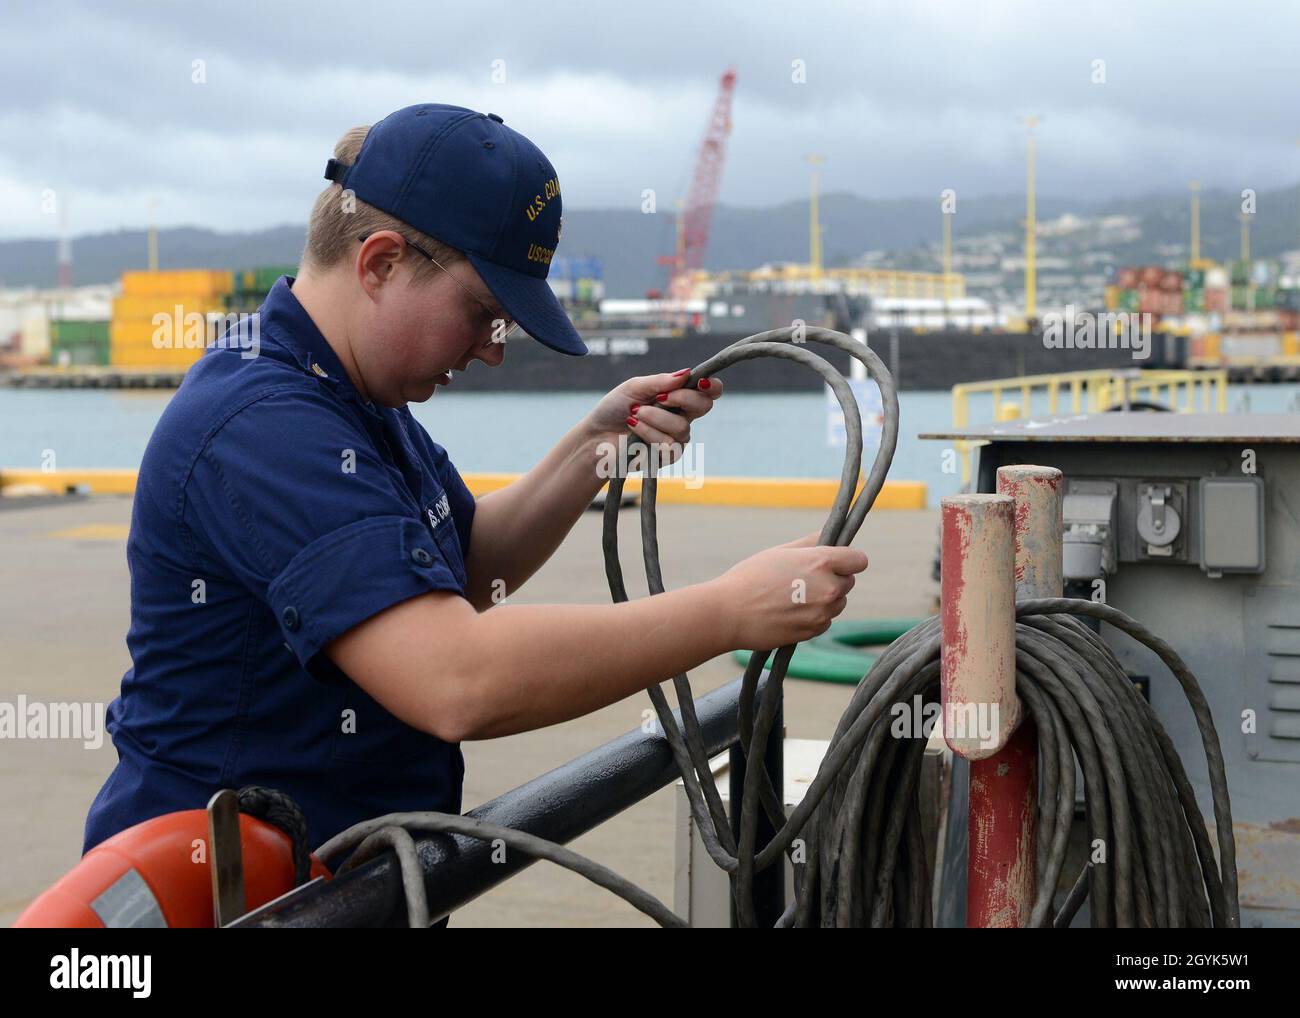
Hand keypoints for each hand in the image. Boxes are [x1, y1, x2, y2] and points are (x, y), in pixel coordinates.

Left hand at [585, 367, 722, 466]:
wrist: (596, 436)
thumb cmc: (614, 409)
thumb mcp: (635, 387)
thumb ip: (660, 381)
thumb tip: (687, 373)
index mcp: (678, 397)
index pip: (708, 392)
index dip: (711, 386)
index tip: (699, 382)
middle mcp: (682, 417)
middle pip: (704, 406)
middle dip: (682, 398)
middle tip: (659, 398)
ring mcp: (676, 438)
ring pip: (682, 427)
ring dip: (655, 418)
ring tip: (634, 415)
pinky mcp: (666, 456)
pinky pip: (669, 445)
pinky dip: (649, 434)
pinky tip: (634, 431)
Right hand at [712, 531, 868, 650]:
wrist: (728, 613)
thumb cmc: (750, 577)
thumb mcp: (780, 551)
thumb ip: (810, 543)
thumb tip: (828, 536)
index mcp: (821, 562)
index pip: (859, 560)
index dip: (849, 560)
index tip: (838, 561)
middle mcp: (828, 588)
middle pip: (849, 582)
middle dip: (834, 579)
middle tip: (805, 579)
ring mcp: (822, 612)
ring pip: (838, 603)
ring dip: (825, 600)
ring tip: (794, 596)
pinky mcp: (813, 631)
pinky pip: (825, 621)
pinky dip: (814, 616)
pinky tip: (790, 611)